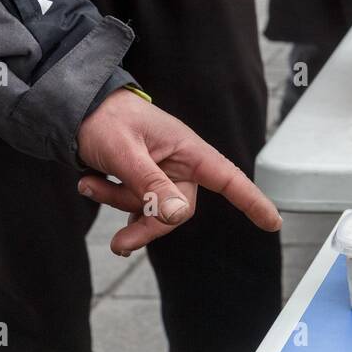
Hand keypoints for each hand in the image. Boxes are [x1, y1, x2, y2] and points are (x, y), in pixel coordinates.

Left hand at [75, 89, 281, 256]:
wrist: (78, 108)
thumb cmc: (106, 120)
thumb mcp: (125, 152)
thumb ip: (150, 185)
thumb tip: (178, 216)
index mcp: (187, 150)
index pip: (229, 178)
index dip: (252, 201)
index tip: (273, 223)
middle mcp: (180, 163)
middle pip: (179, 210)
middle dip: (147, 224)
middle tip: (117, 243)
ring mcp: (162, 172)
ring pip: (153, 210)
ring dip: (119, 203)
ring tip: (89, 184)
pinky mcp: (144, 179)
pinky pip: (136, 204)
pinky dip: (113, 199)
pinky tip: (91, 184)